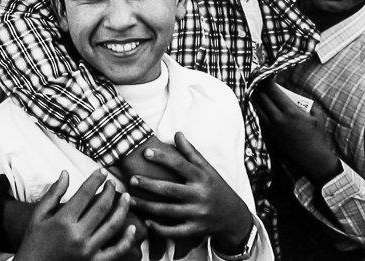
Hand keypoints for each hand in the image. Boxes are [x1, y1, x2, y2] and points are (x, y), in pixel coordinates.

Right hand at [15, 169, 135, 260]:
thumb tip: (65, 173)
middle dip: (110, 191)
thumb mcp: (39, 215)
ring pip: (112, 226)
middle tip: (112, 183)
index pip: (85, 194)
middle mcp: (78, 235)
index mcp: (63, 221)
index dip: (96, 180)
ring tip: (126, 197)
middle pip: (102, 207)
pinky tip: (133, 228)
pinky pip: (115, 251)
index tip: (102, 171)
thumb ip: (53, 193)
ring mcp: (88, 251)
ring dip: (122, 209)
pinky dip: (126, 240)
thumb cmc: (34, 241)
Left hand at [129, 133, 252, 254]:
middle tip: (131, 179)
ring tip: (130, 199)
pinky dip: (160, 228)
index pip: (180, 165)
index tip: (145, 152)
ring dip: (147, 206)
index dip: (163, 158)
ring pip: (168, 211)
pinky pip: (175, 232)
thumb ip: (191, 152)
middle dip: (149, 185)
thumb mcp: (207, 169)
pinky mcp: (195, 230)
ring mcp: (197, 214)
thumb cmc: (215, 188)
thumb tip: (177, 133)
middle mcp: (199, 195)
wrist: (234, 216)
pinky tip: (146, 221)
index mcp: (201, 177)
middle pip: (170, 190)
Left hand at [253, 81, 341, 185]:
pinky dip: (258, 106)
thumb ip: (306, 101)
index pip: (272, 90)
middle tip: (257, 76)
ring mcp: (271, 127)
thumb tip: (294, 91)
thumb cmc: (316, 135)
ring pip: (256, 106)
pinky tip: (260, 101)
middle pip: (260, 97)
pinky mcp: (268, 133)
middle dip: (257, 84)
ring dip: (255, 95)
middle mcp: (278, 119)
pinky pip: (258, 115)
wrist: (311, 158)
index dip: (266, 79)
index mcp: (291, 112)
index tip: (266, 72)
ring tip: (256, 86)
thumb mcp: (316, 115)